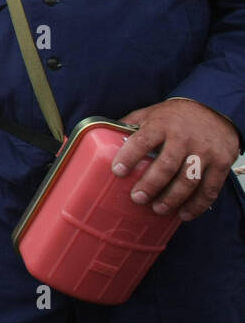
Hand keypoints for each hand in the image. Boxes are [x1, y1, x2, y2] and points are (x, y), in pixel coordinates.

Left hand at [113, 99, 242, 221]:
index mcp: (161, 124)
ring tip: (157, 208)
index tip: (117, 171)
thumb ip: (129, 124)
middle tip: (137, 198)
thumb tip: (101, 137)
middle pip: (166, 165)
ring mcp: (204, 151)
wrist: (214, 108)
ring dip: (172, 198)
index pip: (143, 140)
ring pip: (188, 180)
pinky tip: (184, 213)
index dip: (129, 156)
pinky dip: (197, 204)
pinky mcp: (221, 163)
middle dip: (150, 184)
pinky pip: (209, 188)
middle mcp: (183, 138)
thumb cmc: (176, 115)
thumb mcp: (150, 113)